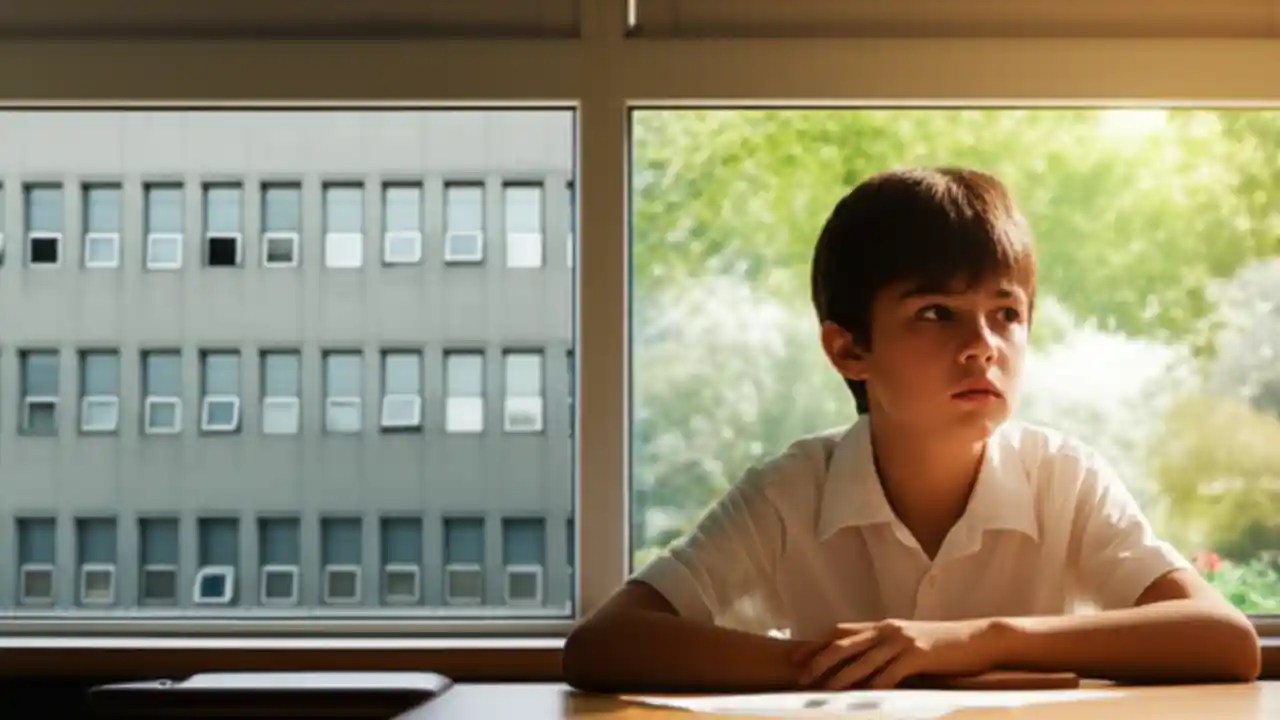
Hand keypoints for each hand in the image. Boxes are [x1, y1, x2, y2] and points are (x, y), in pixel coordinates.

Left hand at [792, 618, 1001, 689]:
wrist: (978, 638)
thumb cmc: (942, 644)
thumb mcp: (908, 641)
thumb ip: (884, 648)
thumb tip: (860, 663)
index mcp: (882, 626)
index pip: (840, 631)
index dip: (815, 644)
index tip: (795, 658)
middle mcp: (888, 630)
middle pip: (844, 644)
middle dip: (819, 662)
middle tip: (801, 679)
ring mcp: (903, 642)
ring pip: (863, 661)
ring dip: (841, 678)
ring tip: (824, 693)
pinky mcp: (919, 656)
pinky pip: (891, 674)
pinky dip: (875, 687)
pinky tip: (864, 699)